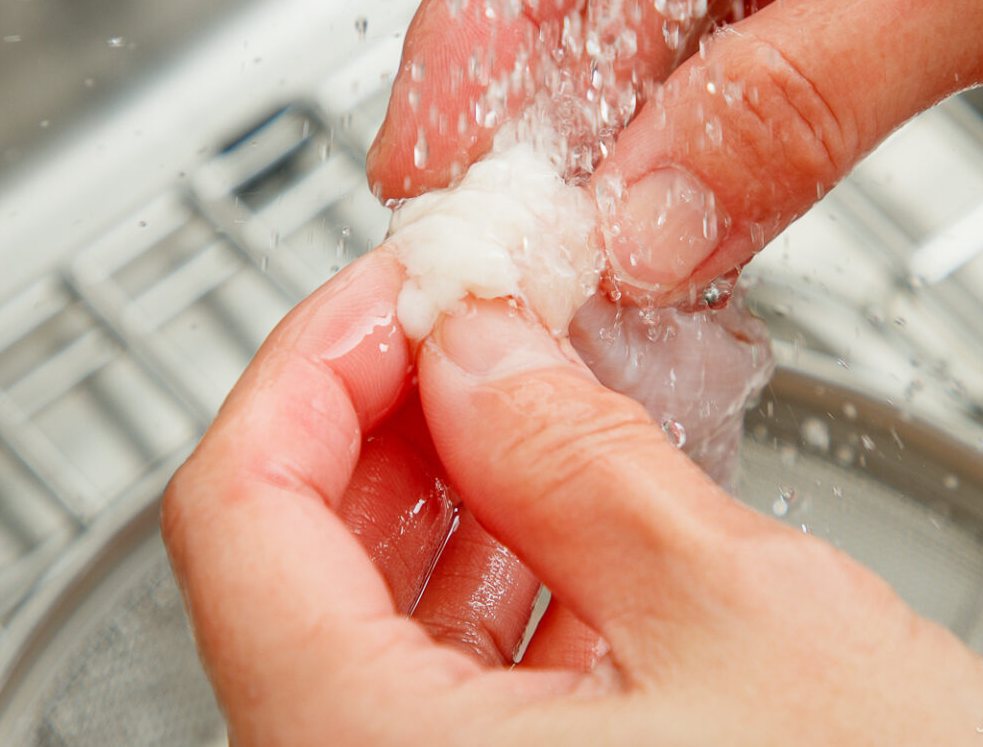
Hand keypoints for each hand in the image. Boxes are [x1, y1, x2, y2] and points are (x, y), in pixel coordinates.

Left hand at [162, 251, 982, 744]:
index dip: (315, 360)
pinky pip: (442, 696)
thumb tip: (478, 348)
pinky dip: (494, 592)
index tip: (407, 287)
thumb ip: (577, 457)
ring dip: (444, 496)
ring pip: (364, 626)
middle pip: (288, 562)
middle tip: (484, 321)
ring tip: (538, 399)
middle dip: (389, 414)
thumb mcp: (746, 618)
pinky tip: (573, 519)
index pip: (236, 511)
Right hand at [367, 0, 982, 302]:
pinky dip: (740, 166)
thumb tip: (654, 212)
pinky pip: (790, 81)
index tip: (439, 142)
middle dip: (565, 102)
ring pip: (708, 34)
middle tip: (506, 229)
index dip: (496, 7)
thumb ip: (802, 91)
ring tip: (589, 258)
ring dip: (650, 154)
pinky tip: (689, 234)